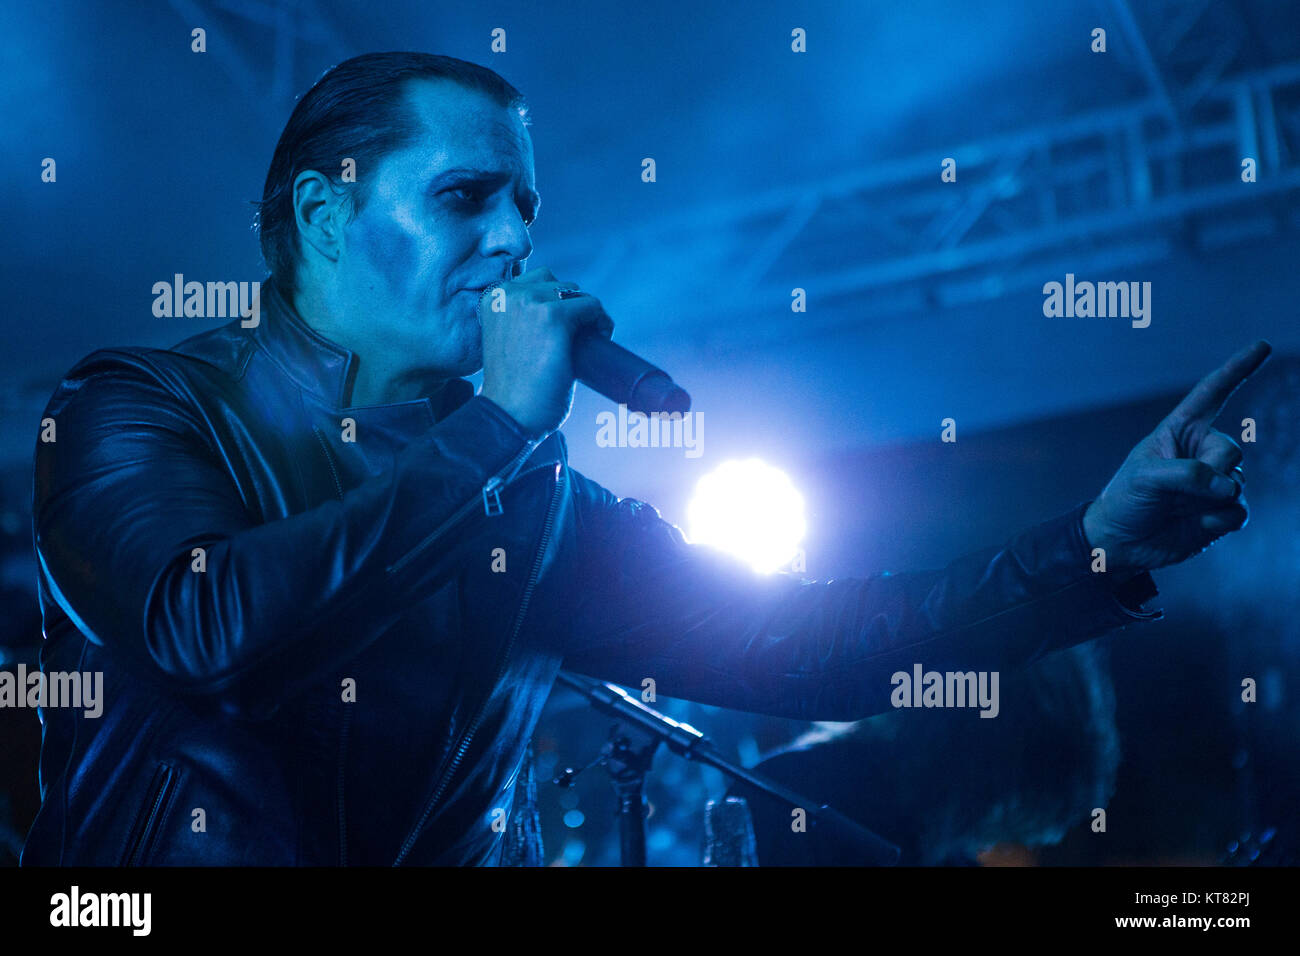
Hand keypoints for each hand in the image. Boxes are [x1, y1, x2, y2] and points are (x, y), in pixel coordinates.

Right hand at [478, 266, 613, 437]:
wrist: (508, 416)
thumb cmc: (512, 390)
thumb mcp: (509, 342)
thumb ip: (525, 322)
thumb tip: (565, 314)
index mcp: (493, 298)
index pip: (534, 281)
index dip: (554, 302)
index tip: (563, 328)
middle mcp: (508, 294)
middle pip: (555, 282)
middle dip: (569, 306)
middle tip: (578, 336)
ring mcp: (529, 302)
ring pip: (575, 292)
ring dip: (586, 313)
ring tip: (590, 340)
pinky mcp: (553, 317)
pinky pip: (592, 306)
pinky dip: (601, 321)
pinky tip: (602, 338)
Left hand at [1082, 340, 1271, 572]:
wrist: (1121, 543)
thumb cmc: (1125, 500)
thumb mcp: (1144, 478)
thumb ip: (1188, 475)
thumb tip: (1228, 487)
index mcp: (1180, 431)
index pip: (1212, 393)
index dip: (1238, 369)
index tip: (1263, 345)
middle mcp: (1202, 452)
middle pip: (1231, 450)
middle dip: (1211, 471)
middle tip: (1182, 490)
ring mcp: (1215, 482)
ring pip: (1238, 483)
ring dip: (1211, 500)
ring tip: (1180, 508)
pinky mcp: (1222, 511)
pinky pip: (1240, 511)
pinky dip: (1221, 520)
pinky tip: (1200, 526)